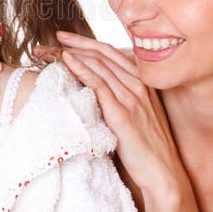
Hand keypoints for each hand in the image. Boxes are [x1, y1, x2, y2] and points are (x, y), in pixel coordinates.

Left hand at [51, 31, 187, 200]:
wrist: (163, 173)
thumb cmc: (146, 148)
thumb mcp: (134, 116)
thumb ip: (119, 99)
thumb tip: (93, 91)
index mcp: (143, 82)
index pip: (110, 53)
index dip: (86, 42)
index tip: (65, 38)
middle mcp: (139, 84)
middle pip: (102, 54)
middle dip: (74, 43)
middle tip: (50, 39)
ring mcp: (133, 98)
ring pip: (99, 65)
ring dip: (72, 54)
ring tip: (50, 49)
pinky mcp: (123, 113)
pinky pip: (100, 84)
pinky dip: (82, 69)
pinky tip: (66, 61)